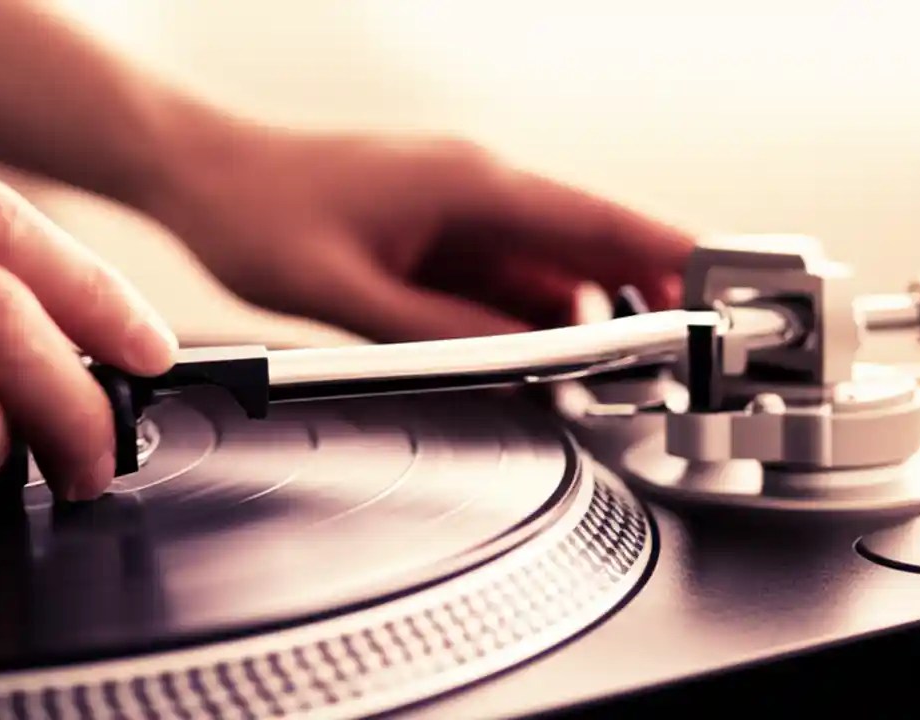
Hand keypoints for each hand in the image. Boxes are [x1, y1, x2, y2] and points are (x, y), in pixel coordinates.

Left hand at [147, 129, 694, 341]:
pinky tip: (518, 353)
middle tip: (661, 358)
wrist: (200, 174)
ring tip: (582, 375)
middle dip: (630, 298)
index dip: (667, 252)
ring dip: (569, 317)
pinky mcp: (432, 229)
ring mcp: (454, 208)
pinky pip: (498, 275)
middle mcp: (473, 187)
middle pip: (583, 244)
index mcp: (467, 184)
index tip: (719, 285)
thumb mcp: (345, 291)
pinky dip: (520, 314)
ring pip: (542, 266)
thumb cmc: (255, 210)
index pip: (594, 218)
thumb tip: (518, 359)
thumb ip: (437, 331)